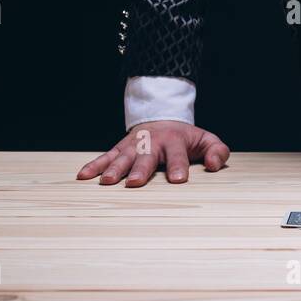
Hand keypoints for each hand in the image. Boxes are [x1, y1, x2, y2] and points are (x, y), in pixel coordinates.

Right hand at [76, 121, 229, 186]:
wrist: (162, 118)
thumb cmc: (186, 137)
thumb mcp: (206, 140)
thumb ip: (217, 151)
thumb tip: (214, 165)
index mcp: (175, 141)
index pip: (178, 155)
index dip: (179, 166)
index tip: (178, 180)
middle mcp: (152, 143)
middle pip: (146, 157)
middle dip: (140, 169)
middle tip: (134, 182)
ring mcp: (133, 145)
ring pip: (123, 157)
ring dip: (114, 169)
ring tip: (106, 182)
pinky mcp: (120, 149)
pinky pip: (105, 157)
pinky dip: (94, 165)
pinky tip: (83, 176)